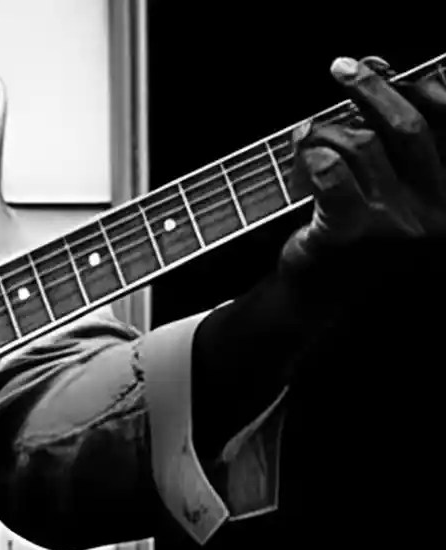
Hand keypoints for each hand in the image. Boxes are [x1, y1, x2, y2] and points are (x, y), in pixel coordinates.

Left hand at [283, 55, 445, 279]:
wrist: (319, 295)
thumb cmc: (356, 232)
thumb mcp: (391, 186)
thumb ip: (393, 136)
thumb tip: (379, 67)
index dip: (426, 85)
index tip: (386, 64)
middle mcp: (433, 210)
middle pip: (410, 129)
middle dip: (374, 89)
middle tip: (342, 67)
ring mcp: (393, 225)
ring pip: (362, 146)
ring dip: (327, 128)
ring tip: (307, 132)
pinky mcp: (349, 236)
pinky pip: (333, 178)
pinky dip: (315, 154)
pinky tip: (307, 155)